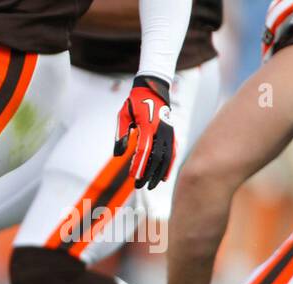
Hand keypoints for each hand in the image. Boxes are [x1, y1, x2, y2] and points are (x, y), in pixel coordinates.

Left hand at [115, 75, 174, 189]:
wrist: (153, 89)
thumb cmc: (135, 103)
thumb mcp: (123, 115)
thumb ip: (120, 134)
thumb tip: (119, 154)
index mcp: (148, 126)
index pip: (144, 150)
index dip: (138, 164)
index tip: (132, 176)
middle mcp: (162, 130)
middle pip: (157, 157)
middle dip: (148, 173)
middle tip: (139, 186)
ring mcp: (169, 132)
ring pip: (167, 157)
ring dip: (159, 172)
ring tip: (151, 185)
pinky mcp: (172, 133)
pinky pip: (173, 152)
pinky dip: (169, 165)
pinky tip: (164, 177)